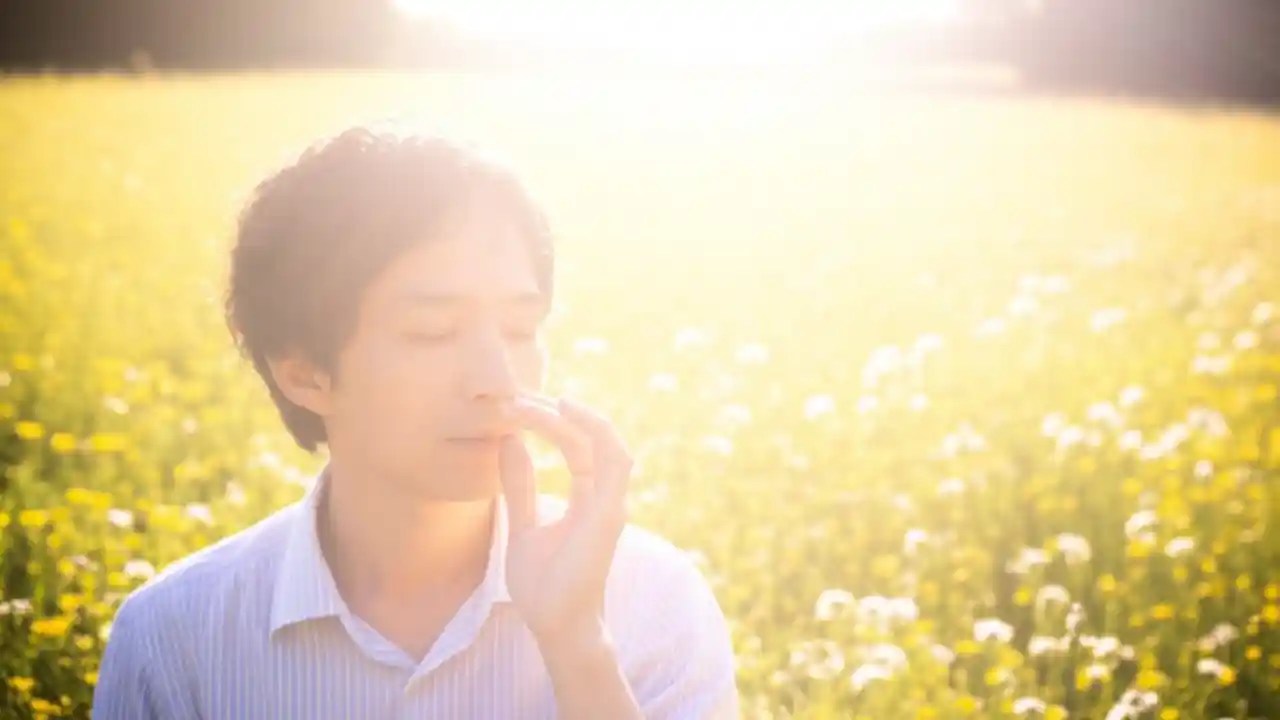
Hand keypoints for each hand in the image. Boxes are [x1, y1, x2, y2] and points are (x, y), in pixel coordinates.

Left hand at [499, 394, 632, 649]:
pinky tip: (565, 414)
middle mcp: (605, 496)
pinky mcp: (610, 513)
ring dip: (576, 416)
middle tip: (521, 395)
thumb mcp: (522, 524)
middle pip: (590, 437)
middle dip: (557, 412)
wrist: (556, 625)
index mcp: (588, 498)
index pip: (576, 445)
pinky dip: (595, 431)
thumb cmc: (543, 585)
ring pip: (608, 441)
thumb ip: (519, 484)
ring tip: (541, 400)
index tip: (517, 406)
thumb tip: (508, 442)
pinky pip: (614, 460)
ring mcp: (611, 503)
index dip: (550, 422)